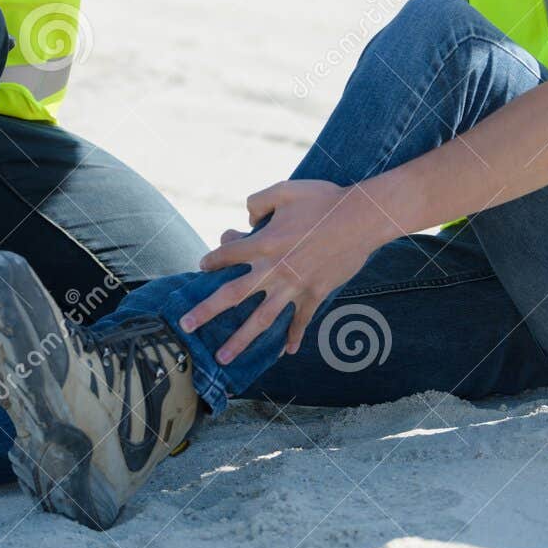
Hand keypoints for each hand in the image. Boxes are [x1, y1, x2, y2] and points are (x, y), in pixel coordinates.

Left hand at [179, 178, 382, 362]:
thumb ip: (258, 201)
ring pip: (262, 319)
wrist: (361, 218)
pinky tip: (287, 352)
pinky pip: (301, 320)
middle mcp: (274, 269)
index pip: (227, 255)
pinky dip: (294, 337)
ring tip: (223, 358)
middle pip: (233, 295)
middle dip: (206, 312)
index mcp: (264, 242)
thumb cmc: (323, 199)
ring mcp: (295, 285)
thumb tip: (247, 219)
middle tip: (186, 327)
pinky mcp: (315, 293)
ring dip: (241, 340)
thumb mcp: (285, 189)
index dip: (212, 260)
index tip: (202, 266)